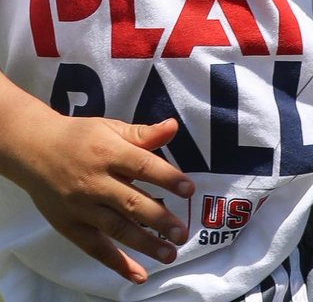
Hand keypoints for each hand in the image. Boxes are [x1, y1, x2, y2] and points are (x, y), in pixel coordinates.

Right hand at [5, 109, 193, 284]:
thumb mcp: (110, 128)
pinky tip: (139, 275)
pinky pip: (95, 248)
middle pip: (131, 203)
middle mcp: (96, 182)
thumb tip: (173, 127)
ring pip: (117, 229)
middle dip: (159, 219)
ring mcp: (82, 207)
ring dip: (145, 244)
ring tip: (170, 254)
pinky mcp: (71, 226)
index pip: (143, 166)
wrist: (34, 150)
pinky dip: (117, 263)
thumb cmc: (79, 137)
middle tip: (183, 233)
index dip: (167, 178)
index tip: (189, 190)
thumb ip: (142, 134)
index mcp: (109, 153)